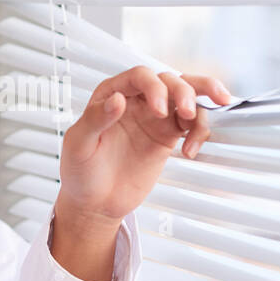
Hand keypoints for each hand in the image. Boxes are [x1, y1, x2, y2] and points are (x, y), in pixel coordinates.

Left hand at [53, 66, 233, 228]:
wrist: (95, 203)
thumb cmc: (80, 171)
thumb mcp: (79, 145)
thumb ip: (95, 119)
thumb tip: (118, 99)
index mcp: (111, 95)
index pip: (140, 77)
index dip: (154, 87)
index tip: (158, 110)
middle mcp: (135, 101)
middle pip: (169, 80)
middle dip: (185, 91)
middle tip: (187, 112)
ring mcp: (154, 118)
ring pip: (186, 95)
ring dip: (200, 101)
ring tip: (196, 122)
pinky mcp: (167, 137)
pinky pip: (192, 123)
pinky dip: (199, 132)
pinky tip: (190, 150)